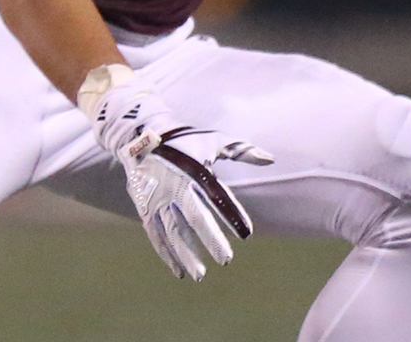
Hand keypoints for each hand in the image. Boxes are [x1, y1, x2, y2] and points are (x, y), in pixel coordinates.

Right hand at [91, 75, 273, 279]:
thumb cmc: (185, 140)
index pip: (217, 196)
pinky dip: (166, 252)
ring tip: (201, 275)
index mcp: (195, 170)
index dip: (232, 215)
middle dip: (210, 238)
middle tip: (226, 259)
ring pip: (172, 229)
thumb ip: (241, 151)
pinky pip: (155, 233)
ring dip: (185, 253)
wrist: (140, 135)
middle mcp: (175, 185)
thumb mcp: (213, 140)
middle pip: (194, 216)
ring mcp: (157, 197)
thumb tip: (271, 160)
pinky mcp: (145, 206)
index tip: (247, 234)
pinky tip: (179, 271)